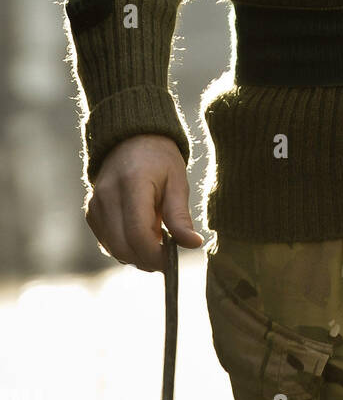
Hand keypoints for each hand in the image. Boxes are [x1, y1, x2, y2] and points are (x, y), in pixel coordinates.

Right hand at [85, 134, 203, 271]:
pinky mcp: (91, 213)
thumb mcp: (177, 181)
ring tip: (156, 238)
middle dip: (147, 259)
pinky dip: (126, 246)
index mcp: (132, 184)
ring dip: (137, 254)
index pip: (138, 234)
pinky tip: (141, 232)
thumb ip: (180, 216)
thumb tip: (193, 244)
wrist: (131, 139)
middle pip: (124, 247)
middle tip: (167, 254)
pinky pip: (108, 243)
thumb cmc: (160, 159)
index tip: (173, 260)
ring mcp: (95, 206)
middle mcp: (107, 196)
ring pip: (115, 249)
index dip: (156, 255)